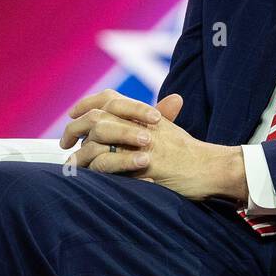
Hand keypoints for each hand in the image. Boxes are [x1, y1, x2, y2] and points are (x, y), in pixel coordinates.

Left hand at [60, 89, 246, 201]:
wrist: (211, 168)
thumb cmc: (190, 155)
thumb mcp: (168, 132)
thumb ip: (148, 124)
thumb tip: (123, 124)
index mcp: (145, 113)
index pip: (109, 97)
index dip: (88, 103)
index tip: (74, 114)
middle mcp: (141, 123)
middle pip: (97, 116)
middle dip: (74, 129)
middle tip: (64, 142)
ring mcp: (141, 143)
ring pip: (97, 140)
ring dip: (79, 153)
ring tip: (71, 164)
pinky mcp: (143, 163)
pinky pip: (108, 164)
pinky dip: (93, 170)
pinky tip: (84, 177)